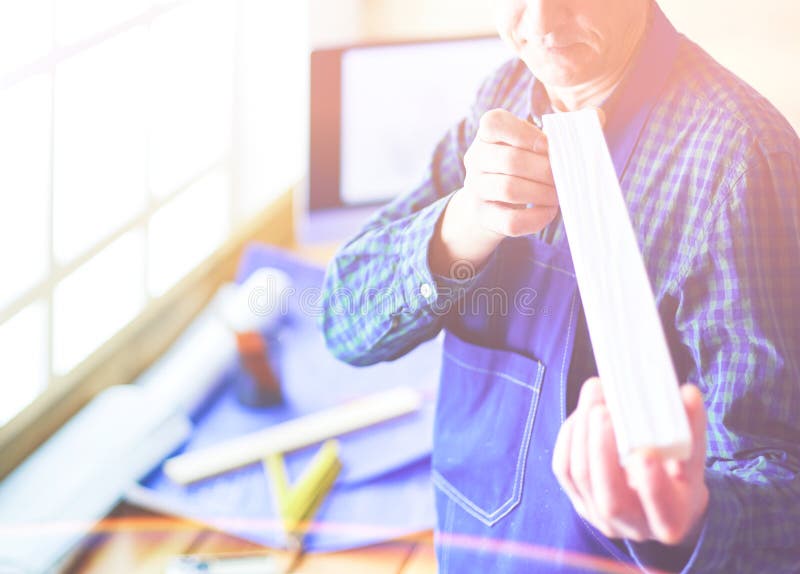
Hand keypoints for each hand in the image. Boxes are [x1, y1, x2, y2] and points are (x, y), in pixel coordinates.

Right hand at [429, 108, 556, 276]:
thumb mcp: (534, 142)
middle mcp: (475, 158)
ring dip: (542, 193)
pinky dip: (535, 218)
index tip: (549, 147)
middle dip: (545, 170)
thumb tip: (596, 117)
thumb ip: (564, 127)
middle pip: (510, 161)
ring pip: (509, 190)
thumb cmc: (521, 164)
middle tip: (565, 177)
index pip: (495, 124)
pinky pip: (510, 220)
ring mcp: (475, 188)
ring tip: (558, 194)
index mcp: (487, 133)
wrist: (489, 200)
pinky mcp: (483, 215)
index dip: (526, 134)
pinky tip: (549, 212)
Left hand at [552, 378, 708, 545]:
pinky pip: (564, 470)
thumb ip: (692, 430)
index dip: (652, 485)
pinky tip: (581, 414)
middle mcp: (632, 526)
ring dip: (582, 434)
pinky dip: (569, 438)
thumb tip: (688, 393)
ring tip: (593, 398)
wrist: (658, 499)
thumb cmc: (678, 476)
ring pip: (581, 478)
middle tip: (603, 411)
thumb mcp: (693, 459)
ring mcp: (599, 516)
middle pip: (609, 499)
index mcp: (670, 520)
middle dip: (602, 452)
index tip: (646, 454)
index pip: (660, 510)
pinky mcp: (578, 500)